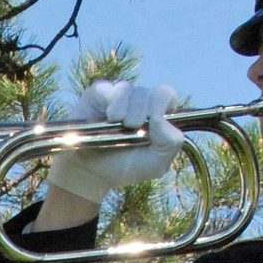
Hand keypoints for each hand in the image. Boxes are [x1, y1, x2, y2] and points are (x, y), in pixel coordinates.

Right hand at [47, 80, 184, 203]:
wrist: (91, 173)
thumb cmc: (125, 167)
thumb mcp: (156, 164)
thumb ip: (171, 143)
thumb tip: (159, 119)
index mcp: (157, 113)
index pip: (166, 95)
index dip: (161, 106)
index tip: (150, 126)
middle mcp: (139, 101)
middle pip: (150, 92)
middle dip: (143, 112)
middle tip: (132, 128)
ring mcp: (119, 96)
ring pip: (129, 90)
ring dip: (126, 110)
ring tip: (117, 125)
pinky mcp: (99, 94)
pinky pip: (109, 89)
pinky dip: (112, 104)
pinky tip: (107, 118)